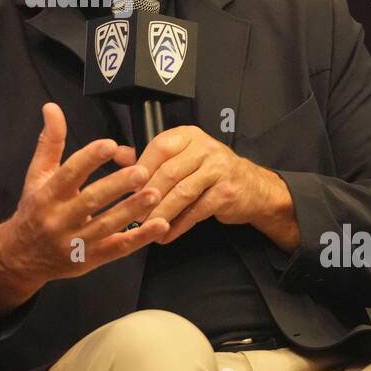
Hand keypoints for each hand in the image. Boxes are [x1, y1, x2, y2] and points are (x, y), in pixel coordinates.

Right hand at [0, 103, 170, 285]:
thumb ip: (50, 142)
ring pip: (107, 226)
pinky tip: (159, 226)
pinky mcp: (90, 259)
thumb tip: (52, 108)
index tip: (110, 145)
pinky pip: (117, 248)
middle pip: (90, 200)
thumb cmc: (34, 210)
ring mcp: (75, 241)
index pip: (69, 174)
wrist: (22, 256)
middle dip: (117, 185)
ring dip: (132, 210)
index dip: (90, 159)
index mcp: (47, 195)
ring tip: (154, 194)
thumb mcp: (37, 174)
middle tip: (142, 172)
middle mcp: (60, 219)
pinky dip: (139, 238)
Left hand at [137, 125, 295, 246]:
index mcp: (188, 136)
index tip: (125, 190)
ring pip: (182, 193)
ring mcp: (218, 169)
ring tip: (146, 227)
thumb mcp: (182, 158)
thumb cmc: (210, 172)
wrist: (253, 187)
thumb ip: (149, 157)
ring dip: (161, 213)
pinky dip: (179, 225)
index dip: (141, 170)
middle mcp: (204, 148)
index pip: (159, 148)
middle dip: (148, 196)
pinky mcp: (227, 192)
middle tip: (131, 215)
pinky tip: (166, 235)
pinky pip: (197, 211)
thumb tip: (117, 155)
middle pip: (169, 172)